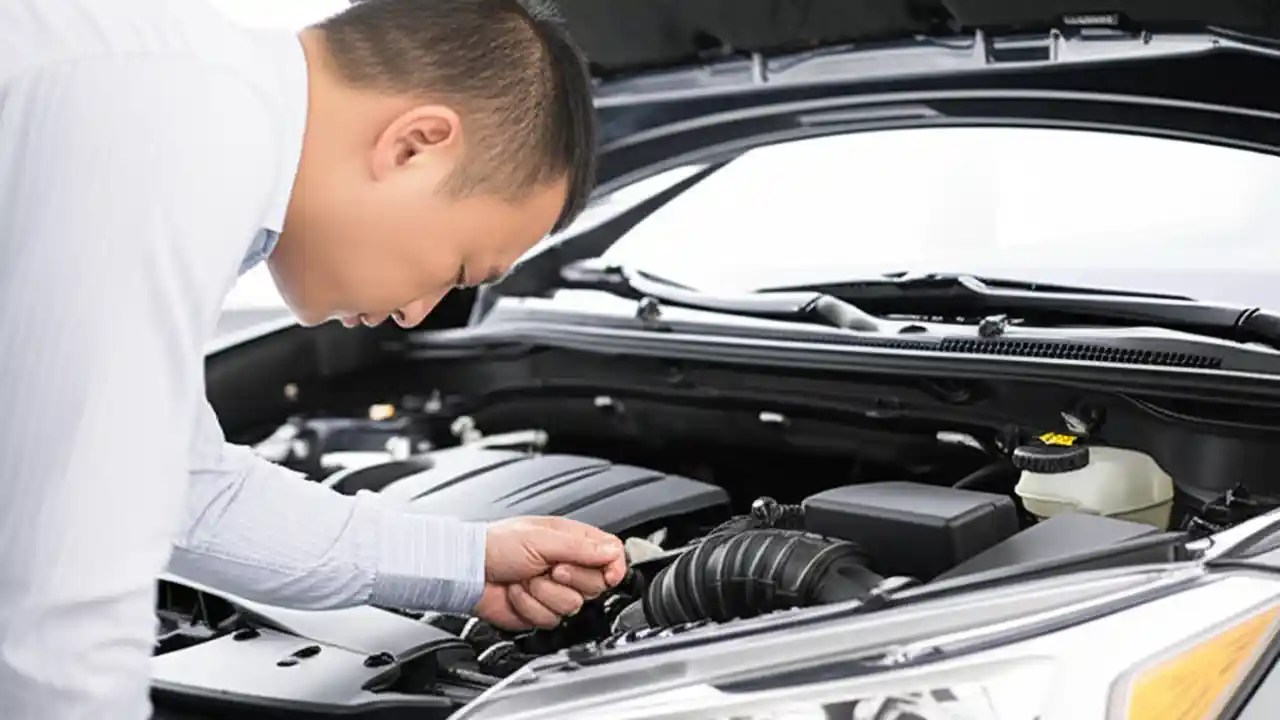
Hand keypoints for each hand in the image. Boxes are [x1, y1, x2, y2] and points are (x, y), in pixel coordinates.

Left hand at [473, 517, 626, 629]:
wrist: (469, 571)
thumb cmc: (497, 545)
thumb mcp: (543, 539)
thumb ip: (581, 548)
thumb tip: (613, 552)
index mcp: (572, 542)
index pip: (611, 555)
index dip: (613, 567)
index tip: (607, 574)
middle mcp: (567, 566)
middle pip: (596, 585)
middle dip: (570, 579)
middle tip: (550, 568)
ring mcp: (554, 591)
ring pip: (572, 605)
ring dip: (544, 593)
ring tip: (527, 579)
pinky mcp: (541, 611)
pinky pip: (551, 619)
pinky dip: (530, 606)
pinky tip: (518, 593)